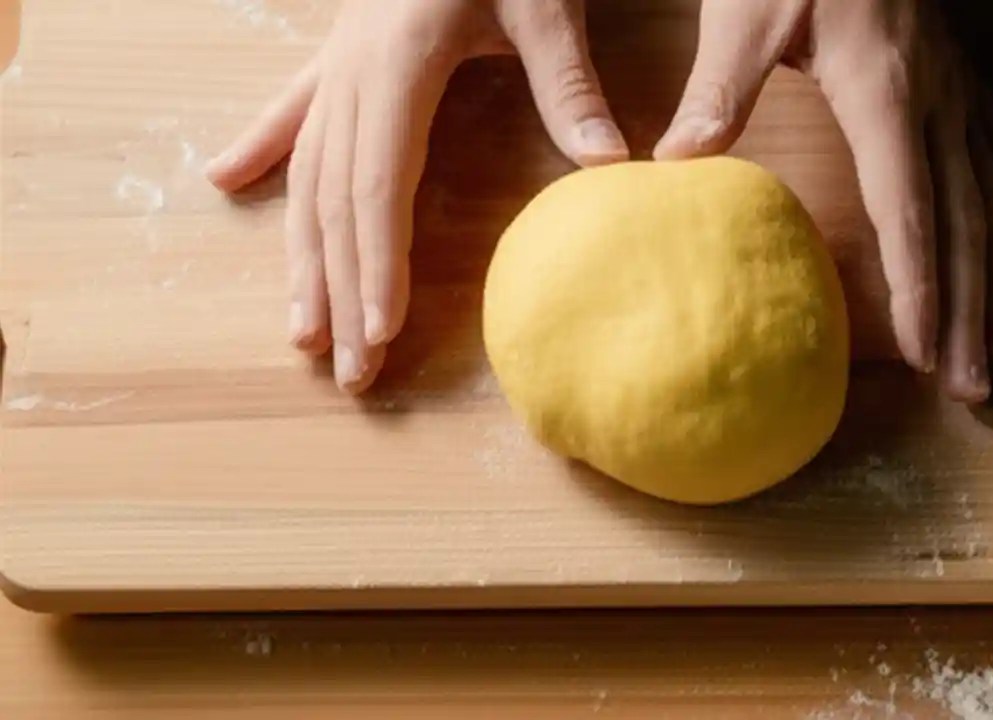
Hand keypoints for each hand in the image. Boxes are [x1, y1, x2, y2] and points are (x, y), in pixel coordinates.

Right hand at [207, 0, 627, 393]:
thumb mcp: (543, 3)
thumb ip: (568, 84)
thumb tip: (608, 166)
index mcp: (396, 62)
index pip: (379, 184)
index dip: (376, 263)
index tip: (380, 331)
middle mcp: (350, 70)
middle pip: (335, 199)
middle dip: (340, 289)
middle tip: (347, 371)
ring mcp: (337, 61)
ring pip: (307, 173)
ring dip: (300, 253)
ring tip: (297, 327)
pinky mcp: (340, 51)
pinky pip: (293, 111)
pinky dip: (261, 147)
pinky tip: (224, 180)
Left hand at [654, 0, 992, 402]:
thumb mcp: (747, 11)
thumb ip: (719, 92)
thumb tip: (676, 166)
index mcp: (883, 94)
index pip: (908, 211)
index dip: (919, 289)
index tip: (923, 354)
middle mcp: (936, 103)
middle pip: (958, 225)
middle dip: (962, 312)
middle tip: (969, 389)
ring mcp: (961, 93)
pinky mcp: (966, 80)